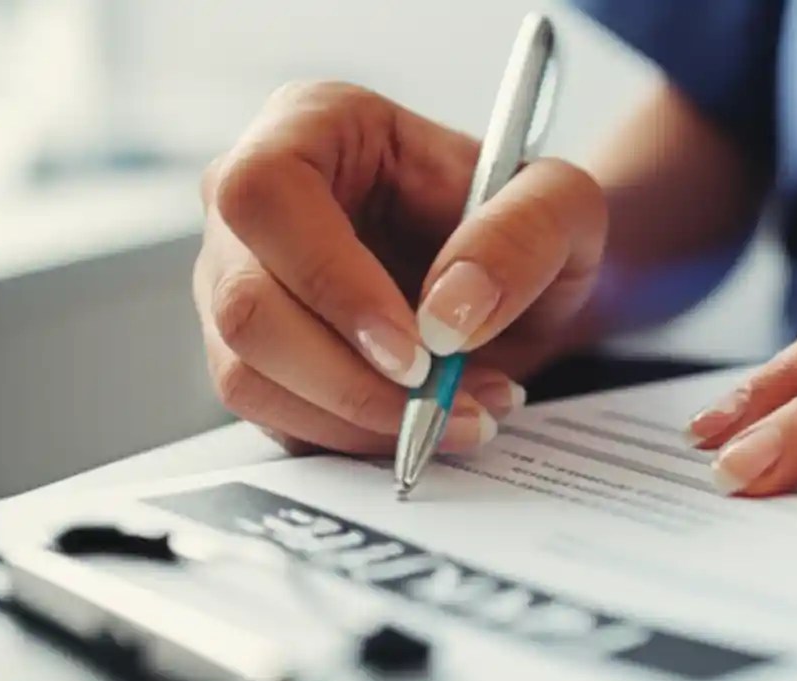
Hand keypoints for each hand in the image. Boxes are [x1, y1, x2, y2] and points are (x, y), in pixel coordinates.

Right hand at [194, 82, 605, 454]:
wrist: (517, 283)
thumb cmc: (524, 225)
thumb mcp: (562, 206)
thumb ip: (521, 236)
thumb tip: (446, 314)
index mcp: (311, 126)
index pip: (267, 195)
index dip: (331, 281)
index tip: (415, 349)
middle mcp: (249, 205)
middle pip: (244, 303)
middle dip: (350, 377)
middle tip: (441, 401)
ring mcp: (235, 284)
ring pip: (246, 373)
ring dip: (357, 418)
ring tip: (459, 411)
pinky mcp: (247, 357)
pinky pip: (271, 418)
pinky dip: (352, 438)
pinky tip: (424, 420)